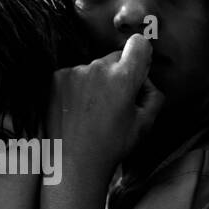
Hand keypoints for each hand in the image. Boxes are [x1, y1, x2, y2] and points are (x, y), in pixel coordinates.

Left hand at [45, 34, 165, 175]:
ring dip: (96, 83)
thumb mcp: (145, 125)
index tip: (139, 68)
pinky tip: (77, 111)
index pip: (138, 44)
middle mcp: (97, 68)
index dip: (141, 54)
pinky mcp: (55, 78)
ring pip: (93, 69)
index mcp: (123, 78)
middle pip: (114, 58)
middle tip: (116, 104)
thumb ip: (154, 96)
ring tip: (93, 113)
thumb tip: (147, 80)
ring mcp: (73, 72)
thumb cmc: (111, 146)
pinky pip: (73, 76)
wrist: (72, 163)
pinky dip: (77, 89)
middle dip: (119, 75)